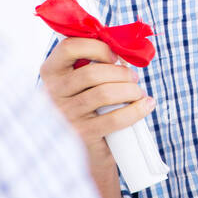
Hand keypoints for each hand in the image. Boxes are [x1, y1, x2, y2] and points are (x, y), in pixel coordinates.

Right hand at [39, 37, 154, 158]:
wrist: (83, 150)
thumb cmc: (86, 107)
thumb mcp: (78, 84)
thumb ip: (90, 62)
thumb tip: (120, 47)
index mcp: (50, 73)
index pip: (68, 47)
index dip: (96, 46)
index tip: (114, 56)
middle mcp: (52, 93)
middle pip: (92, 72)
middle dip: (120, 72)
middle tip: (133, 78)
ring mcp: (66, 116)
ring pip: (104, 93)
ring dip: (130, 90)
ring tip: (138, 92)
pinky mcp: (83, 134)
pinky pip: (115, 118)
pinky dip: (136, 109)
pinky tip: (146, 105)